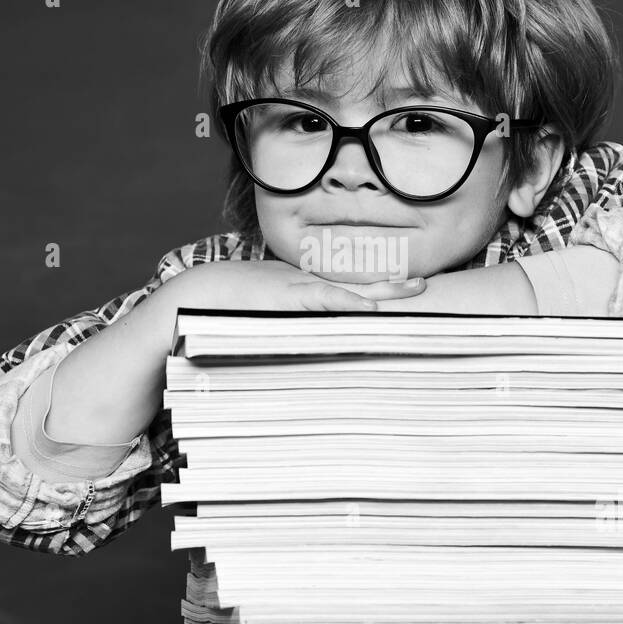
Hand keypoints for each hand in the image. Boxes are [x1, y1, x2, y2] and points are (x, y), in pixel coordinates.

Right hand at [172, 259, 427, 311]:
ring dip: (382, 290)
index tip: (407, 289)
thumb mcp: (269, 314)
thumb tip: (316, 341)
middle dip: (393, 284)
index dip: (379, 286)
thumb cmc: (231, 308)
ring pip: (349, 287)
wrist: (197, 296)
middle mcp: (306, 282)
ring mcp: (297, 286)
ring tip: (413, 289)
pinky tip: (368, 307)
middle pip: (359, 282)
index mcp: (304, 286)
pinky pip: (322, 297)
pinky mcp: (286, 295)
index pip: (349, 286)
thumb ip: (294, 321)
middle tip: (425, 284)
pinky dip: (346, 301)